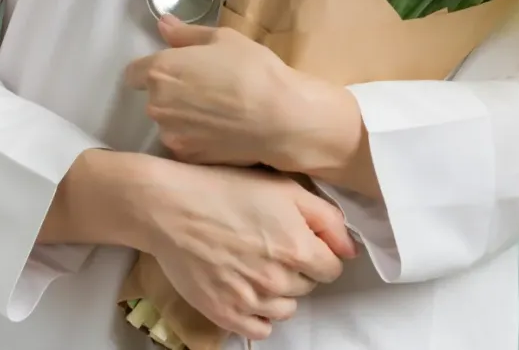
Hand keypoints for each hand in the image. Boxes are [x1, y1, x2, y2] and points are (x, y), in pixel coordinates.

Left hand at [124, 15, 362, 173]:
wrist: (281, 118)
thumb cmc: (254, 71)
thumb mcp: (224, 40)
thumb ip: (186, 34)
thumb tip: (163, 24)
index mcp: (160, 71)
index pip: (133, 73)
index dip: (153, 71)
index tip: (177, 72)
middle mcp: (156, 105)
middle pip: (153, 99)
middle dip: (173, 94)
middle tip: (207, 90)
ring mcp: (170, 135)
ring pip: (169, 123)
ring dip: (184, 118)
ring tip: (217, 114)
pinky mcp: (187, 157)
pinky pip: (185, 143)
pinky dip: (197, 138)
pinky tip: (221, 133)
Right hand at [138, 160, 357, 340]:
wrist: (169, 207)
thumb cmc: (225, 190)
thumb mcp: (283, 188)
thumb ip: (326, 219)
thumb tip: (349, 250)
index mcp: (297, 247)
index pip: (332, 269)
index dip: (317, 253)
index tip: (298, 241)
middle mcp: (278, 280)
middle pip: (308, 287)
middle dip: (297, 270)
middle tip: (269, 246)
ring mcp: (251, 300)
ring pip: (286, 309)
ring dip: (279, 292)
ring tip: (255, 265)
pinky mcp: (225, 314)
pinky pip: (260, 329)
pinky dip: (259, 314)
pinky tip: (247, 290)